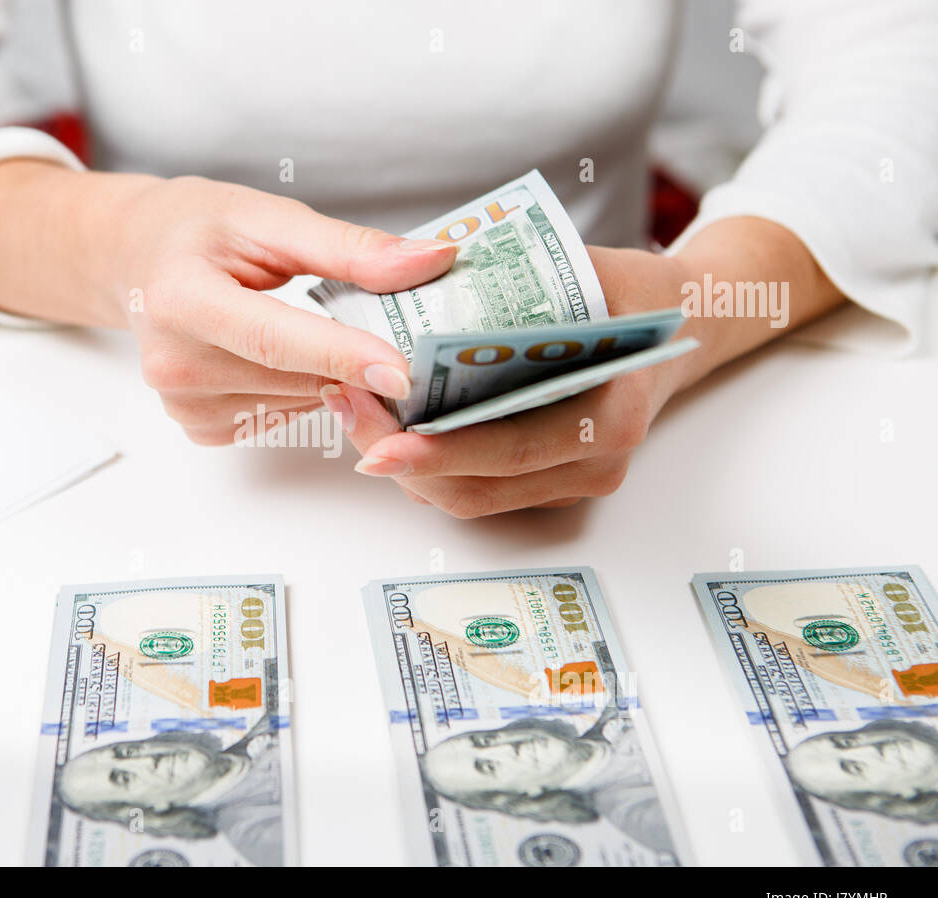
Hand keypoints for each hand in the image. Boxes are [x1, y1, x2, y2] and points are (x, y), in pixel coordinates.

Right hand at [0, 163, 455, 443]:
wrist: (132, 260)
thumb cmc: (195, 229)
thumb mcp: (266, 217)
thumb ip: (349, 247)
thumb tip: (432, 260)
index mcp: (180, 298)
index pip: (274, 339)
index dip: (342, 356)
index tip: (404, 372)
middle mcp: (172, 362)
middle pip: (295, 376)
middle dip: (357, 362)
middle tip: (402, 335)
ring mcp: (182, 403)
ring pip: (297, 401)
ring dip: (331, 376)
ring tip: (326, 333)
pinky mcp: (198, 426)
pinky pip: (280, 416)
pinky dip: (301, 389)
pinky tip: (284, 356)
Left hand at [323, 221, 843, 516]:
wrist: (683, 323)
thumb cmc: (631, 294)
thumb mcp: (584, 271)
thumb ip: (514, 281)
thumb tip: (422, 265)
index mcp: (607, 418)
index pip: (511, 450)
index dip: (441, 452)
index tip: (381, 443)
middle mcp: (593, 465)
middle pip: (476, 489)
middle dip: (401, 459)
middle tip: (346, 410)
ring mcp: (572, 481)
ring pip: (468, 498)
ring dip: (406, 465)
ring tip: (354, 410)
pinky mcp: (549, 484)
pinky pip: (478, 490)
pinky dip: (429, 465)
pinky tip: (389, 424)